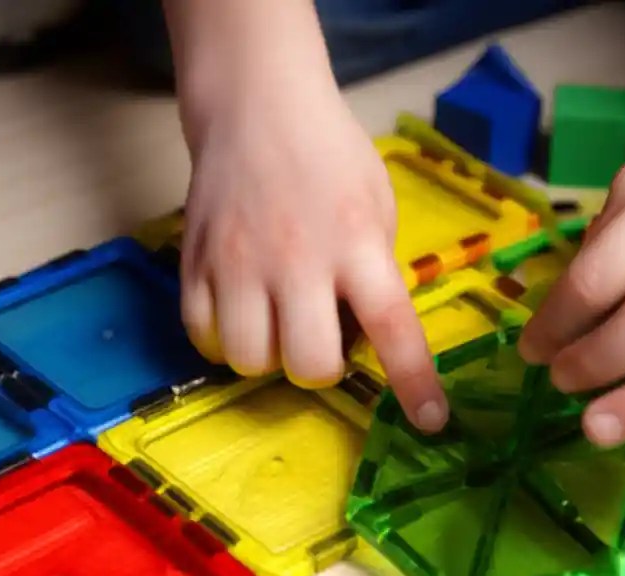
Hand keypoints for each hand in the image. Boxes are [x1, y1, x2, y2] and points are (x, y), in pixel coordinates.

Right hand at [178, 75, 446, 431]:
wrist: (256, 106)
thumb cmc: (328, 157)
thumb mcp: (377, 206)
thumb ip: (374, 271)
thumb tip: (367, 337)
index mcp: (357, 242)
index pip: (392, 324)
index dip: (413, 380)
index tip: (430, 421)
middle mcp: (298, 259)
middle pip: (308, 363)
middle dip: (318, 368)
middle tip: (319, 338)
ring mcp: (239, 262)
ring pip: (248, 360)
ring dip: (267, 357)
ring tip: (274, 322)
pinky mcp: (194, 262)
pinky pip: (202, 336)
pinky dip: (221, 340)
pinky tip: (237, 312)